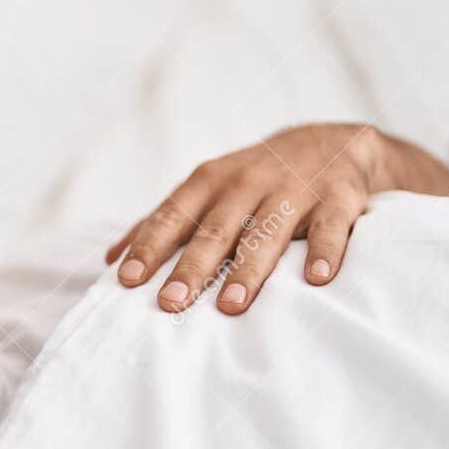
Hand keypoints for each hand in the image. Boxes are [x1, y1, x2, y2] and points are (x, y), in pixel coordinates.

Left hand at [105, 123, 448, 314]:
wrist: (334, 143)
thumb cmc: (255, 180)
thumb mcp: (208, 190)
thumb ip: (163, 223)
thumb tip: (109, 260)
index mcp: (210, 182)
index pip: (173, 216)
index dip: (150, 248)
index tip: (128, 281)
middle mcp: (247, 182)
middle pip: (215, 229)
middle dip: (191, 267)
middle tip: (170, 303)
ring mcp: (294, 188)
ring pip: (267, 230)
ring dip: (249, 268)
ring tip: (232, 304)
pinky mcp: (338, 197)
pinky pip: (331, 226)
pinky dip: (325, 250)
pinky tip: (317, 279)